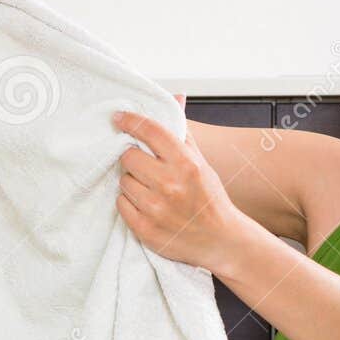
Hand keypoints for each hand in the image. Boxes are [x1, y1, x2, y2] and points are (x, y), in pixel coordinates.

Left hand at [113, 96, 246, 270]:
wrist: (220, 240)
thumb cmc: (209, 199)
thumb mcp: (201, 162)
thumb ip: (183, 132)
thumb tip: (176, 98)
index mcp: (186, 164)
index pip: (150, 131)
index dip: (131, 120)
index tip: (119, 117)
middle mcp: (170, 185)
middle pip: (128, 157)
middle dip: (133, 159)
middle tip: (145, 167)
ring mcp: (156, 209)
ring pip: (123, 181)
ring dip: (132, 182)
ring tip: (150, 190)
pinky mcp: (145, 229)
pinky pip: (121, 204)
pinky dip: (129, 203)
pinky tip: (146, 205)